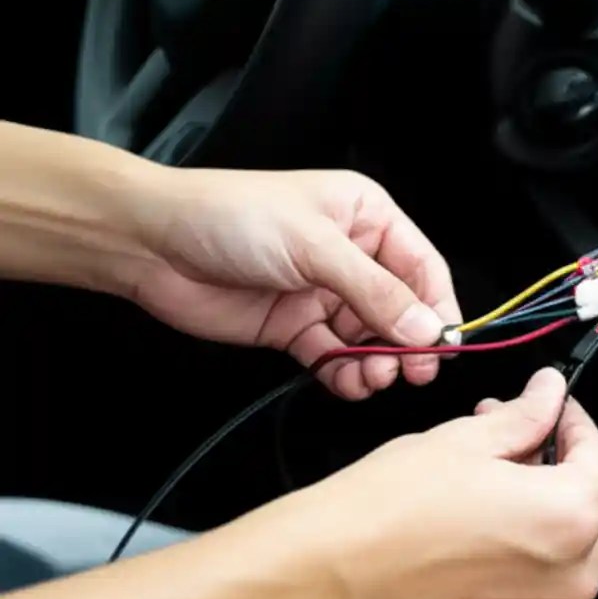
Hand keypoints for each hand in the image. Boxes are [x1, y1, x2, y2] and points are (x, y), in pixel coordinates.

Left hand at [131, 167, 460, 399]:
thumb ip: (375, 293)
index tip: (444, 347)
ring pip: (370, 340)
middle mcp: (352, 256)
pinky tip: (346, 382)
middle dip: (410, 344)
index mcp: (367, 218)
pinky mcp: (296, 327)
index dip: (438, 308)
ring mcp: (324, 294)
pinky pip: (335, 358)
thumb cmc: (231, 217)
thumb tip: (428, 330)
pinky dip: (345, 375)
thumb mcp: (315, 247)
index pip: (422, 268)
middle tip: (414, 373)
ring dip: (377, 364)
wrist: (151, 244)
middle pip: (402, 310)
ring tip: (372, 378)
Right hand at [269, 368, 597, 598]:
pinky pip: (540, 590)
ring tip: (492, 482)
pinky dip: (526, 560)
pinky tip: (482, 531)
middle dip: (565, 467)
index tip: (553, 407)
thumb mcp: (464, 440)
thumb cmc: (383, 515)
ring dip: (547, 512)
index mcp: (569, 519)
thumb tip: (549, 394)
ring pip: (573, 551)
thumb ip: (524, 415)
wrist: (325, 580)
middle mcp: (569, 578)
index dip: (575, 421)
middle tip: (519, 439)